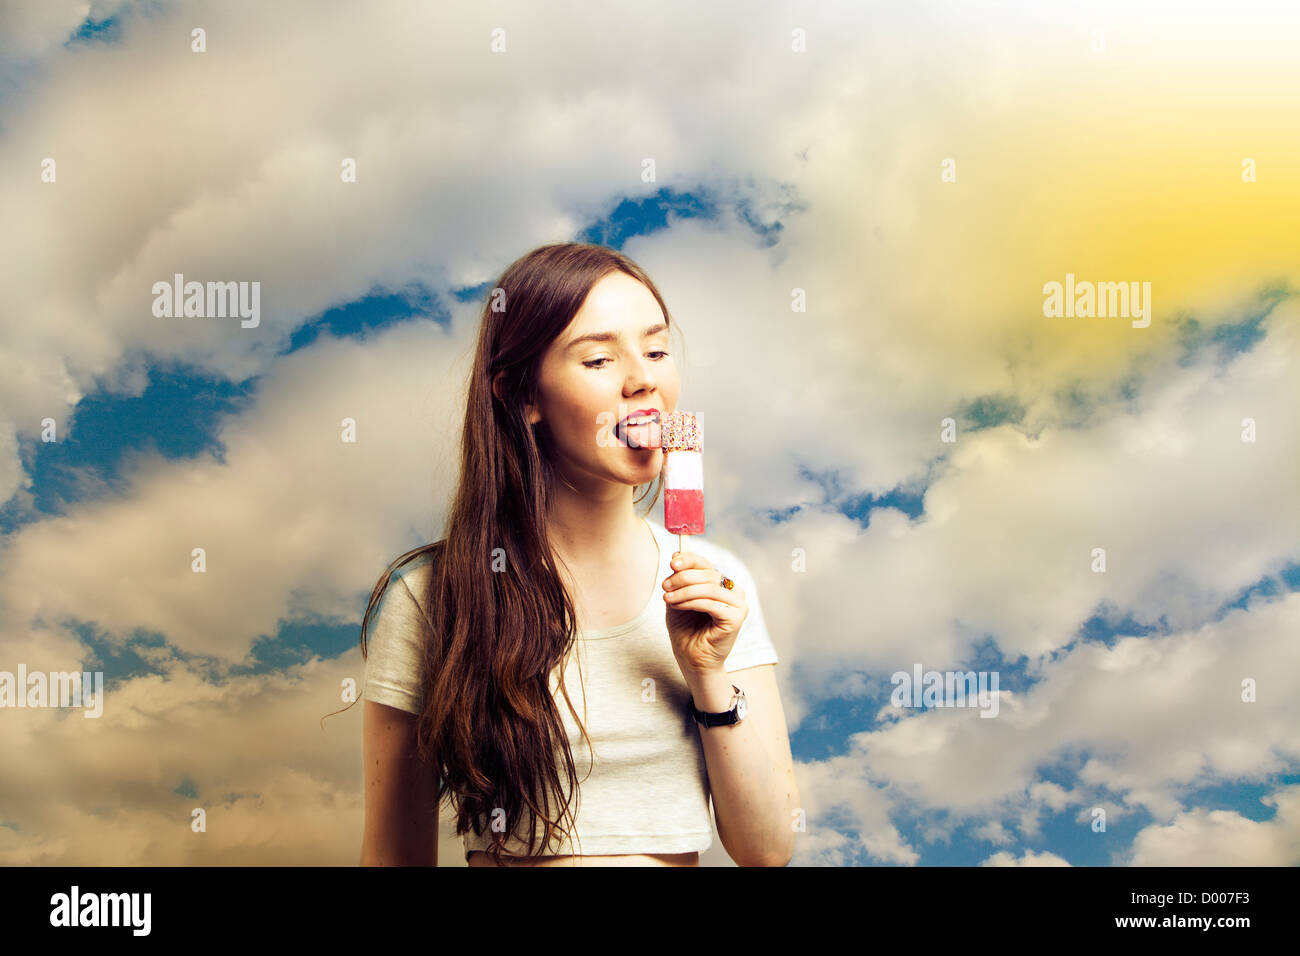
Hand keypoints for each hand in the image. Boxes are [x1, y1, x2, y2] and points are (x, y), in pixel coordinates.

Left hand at [662, 550, 747, 675]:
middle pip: (708, 573)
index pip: (707, 564)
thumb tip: (675, 554)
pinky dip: (691, 602)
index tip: (672, 562)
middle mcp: (734, 591)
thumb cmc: (686, 630)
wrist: (691, 659)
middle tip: (665, 586)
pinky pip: (711, 603)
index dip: (689, 559)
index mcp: (721, 584)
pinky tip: (677, 606)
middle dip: (682, 578)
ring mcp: (738, 605)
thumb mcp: (678, 598)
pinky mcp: (736, 618)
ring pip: (709, 588)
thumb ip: (679, 579)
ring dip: (684, 591)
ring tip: (668, 599)